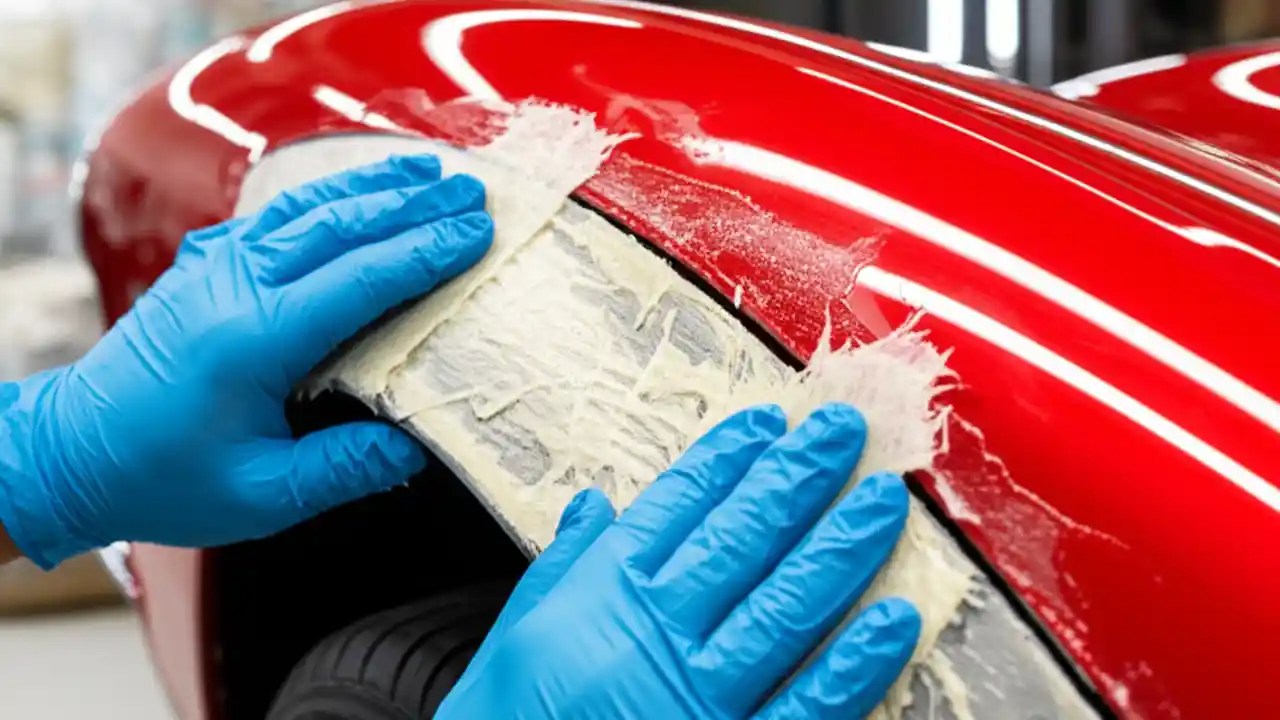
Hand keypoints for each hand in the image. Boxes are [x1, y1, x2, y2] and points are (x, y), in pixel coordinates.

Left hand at [0, 154, 491, 567]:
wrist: (71, 453)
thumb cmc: (162, 476)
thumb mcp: (264, 495)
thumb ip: (346, 468)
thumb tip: (416, 445)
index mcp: (255, 337)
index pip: (361, 277)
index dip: (426, 252)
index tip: (476, 234)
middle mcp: (236, 284)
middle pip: (341, 224)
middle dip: (414, 204)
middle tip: (472, 193)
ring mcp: (216, 266)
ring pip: (309, 207)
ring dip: (375, 186)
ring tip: (428, 172)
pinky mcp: (206, 265)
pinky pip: (278, 214)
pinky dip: (328, 195)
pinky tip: (355, 191)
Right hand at [439, 404, 920, 719]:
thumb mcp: (516, 636)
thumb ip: (563, 565)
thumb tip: (594, 503)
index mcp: (603, 594)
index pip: (676, 508)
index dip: (727, 460)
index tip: (767, 421)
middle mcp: (656, 632)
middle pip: (742, 540)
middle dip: (798, 478)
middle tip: (843, 429)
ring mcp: (699, 694)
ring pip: (787, 608)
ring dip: (841, 548)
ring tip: (883, 498)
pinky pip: (806, 707)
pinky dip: (854, 665)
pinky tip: (894, 618)